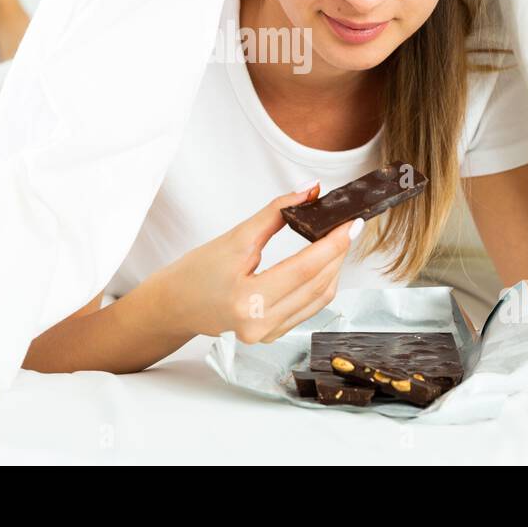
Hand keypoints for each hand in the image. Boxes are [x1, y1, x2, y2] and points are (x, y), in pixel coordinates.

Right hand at [149, 182, 363, 342]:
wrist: (175, 304)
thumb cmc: (197, 271)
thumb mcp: (235, 237)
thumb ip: (276, 213)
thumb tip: (310, 190)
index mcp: (248, 301)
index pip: (305, 268)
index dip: (333, 243)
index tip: (351, 223)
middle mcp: (260, 324)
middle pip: (318, 284)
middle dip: (338, 253)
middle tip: (347, 226)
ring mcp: (268, 334)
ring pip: (319, 298)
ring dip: (333, 268)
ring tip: (337, 241)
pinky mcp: (272, 336)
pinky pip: (308, 308)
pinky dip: (320, 283)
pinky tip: (322, 263)